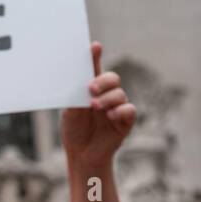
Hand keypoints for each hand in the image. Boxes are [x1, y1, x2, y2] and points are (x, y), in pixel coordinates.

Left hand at [60, 41, 135, 166]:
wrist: (81, 154)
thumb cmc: (74, 131)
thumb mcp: (70, 112)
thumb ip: (76, 97)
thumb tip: (81, 83)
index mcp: (91, 89)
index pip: (95, 68)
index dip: (95, 56)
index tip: (95, 47)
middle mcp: (106, 95)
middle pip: (112, 78)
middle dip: (103, 81)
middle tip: (91, 88)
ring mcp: (117, 107)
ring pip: (120, 93)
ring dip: (107, 98)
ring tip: (95, 106)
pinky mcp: (125, 121)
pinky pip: (129, 110)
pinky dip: (120, 110)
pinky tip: (110, 115)